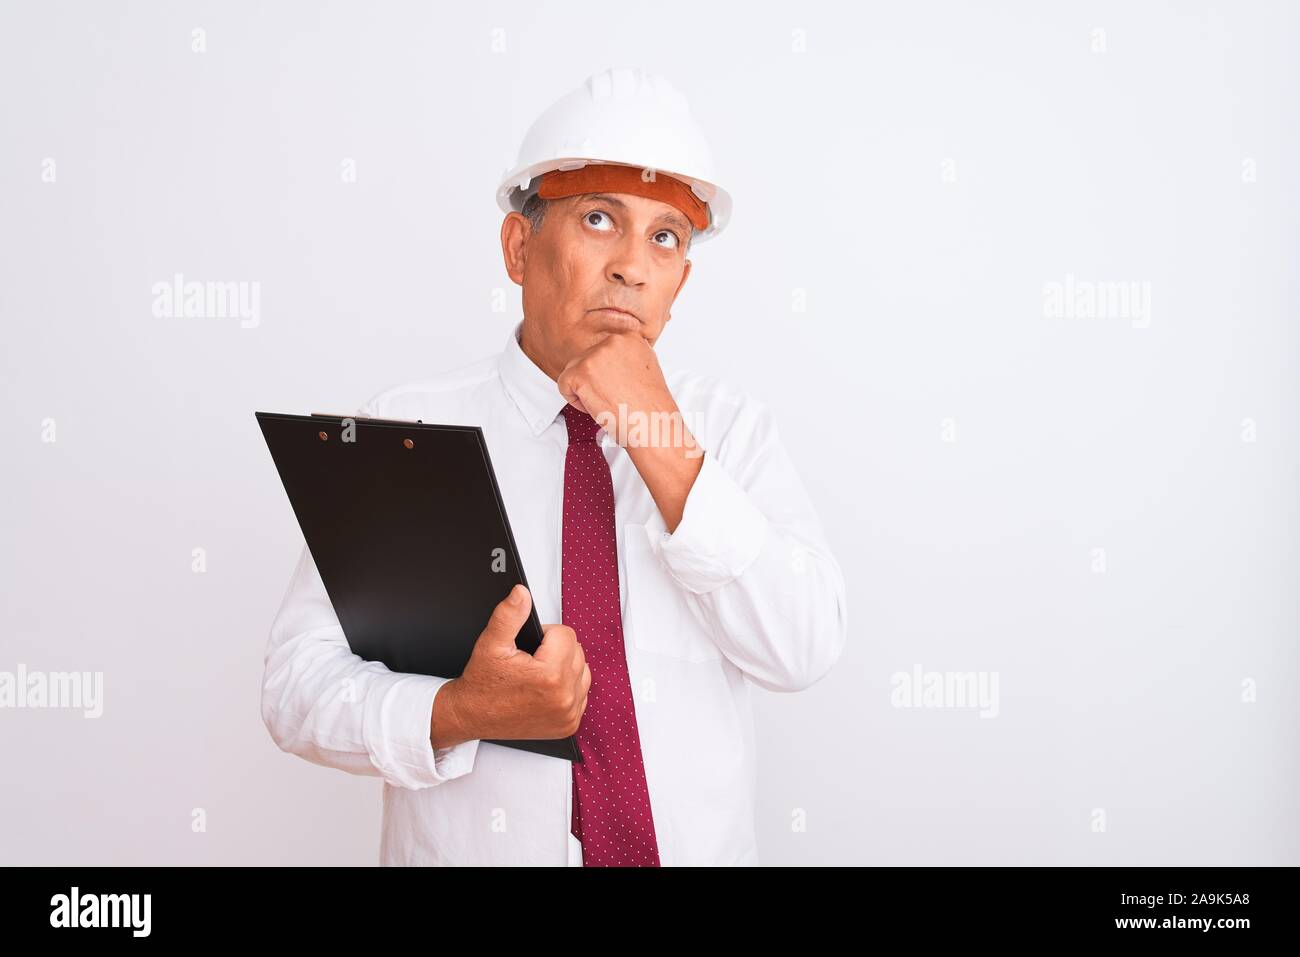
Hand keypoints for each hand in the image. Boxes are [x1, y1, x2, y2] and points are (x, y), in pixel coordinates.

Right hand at [430, 585, 589, 746]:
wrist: (472, 716)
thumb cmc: (482, 683)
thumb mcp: (490, 644)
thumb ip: (509, 615)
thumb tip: (521, 593)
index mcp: (550, 675)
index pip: (566, 635)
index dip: (545, 635)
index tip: (529, 647)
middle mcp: (564, 697)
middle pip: (577, 652)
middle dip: (556, 650)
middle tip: (531, 660)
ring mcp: (568, 714)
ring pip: (583, 671)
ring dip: (565, 667)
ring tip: (540, 672)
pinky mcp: (569, 725)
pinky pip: (581, 693)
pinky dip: (568, 687)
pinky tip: (547, 688)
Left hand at [555, 330, 678, 437]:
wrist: (652, 425)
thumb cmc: (650, 406)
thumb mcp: (646, 368)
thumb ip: (626, 357)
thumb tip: (609, 360)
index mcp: (630, 337)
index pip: (602, 352)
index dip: (607, 375)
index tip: (621, 388)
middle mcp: (613, 341)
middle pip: (586, 360)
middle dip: (594, 382)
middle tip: (615, 397)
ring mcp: (596, 355)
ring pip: (574, 371)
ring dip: (585, 390)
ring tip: (608, 401)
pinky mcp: (581, 371)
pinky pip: (564, 384)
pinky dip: (575, 401)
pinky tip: (598, 405)